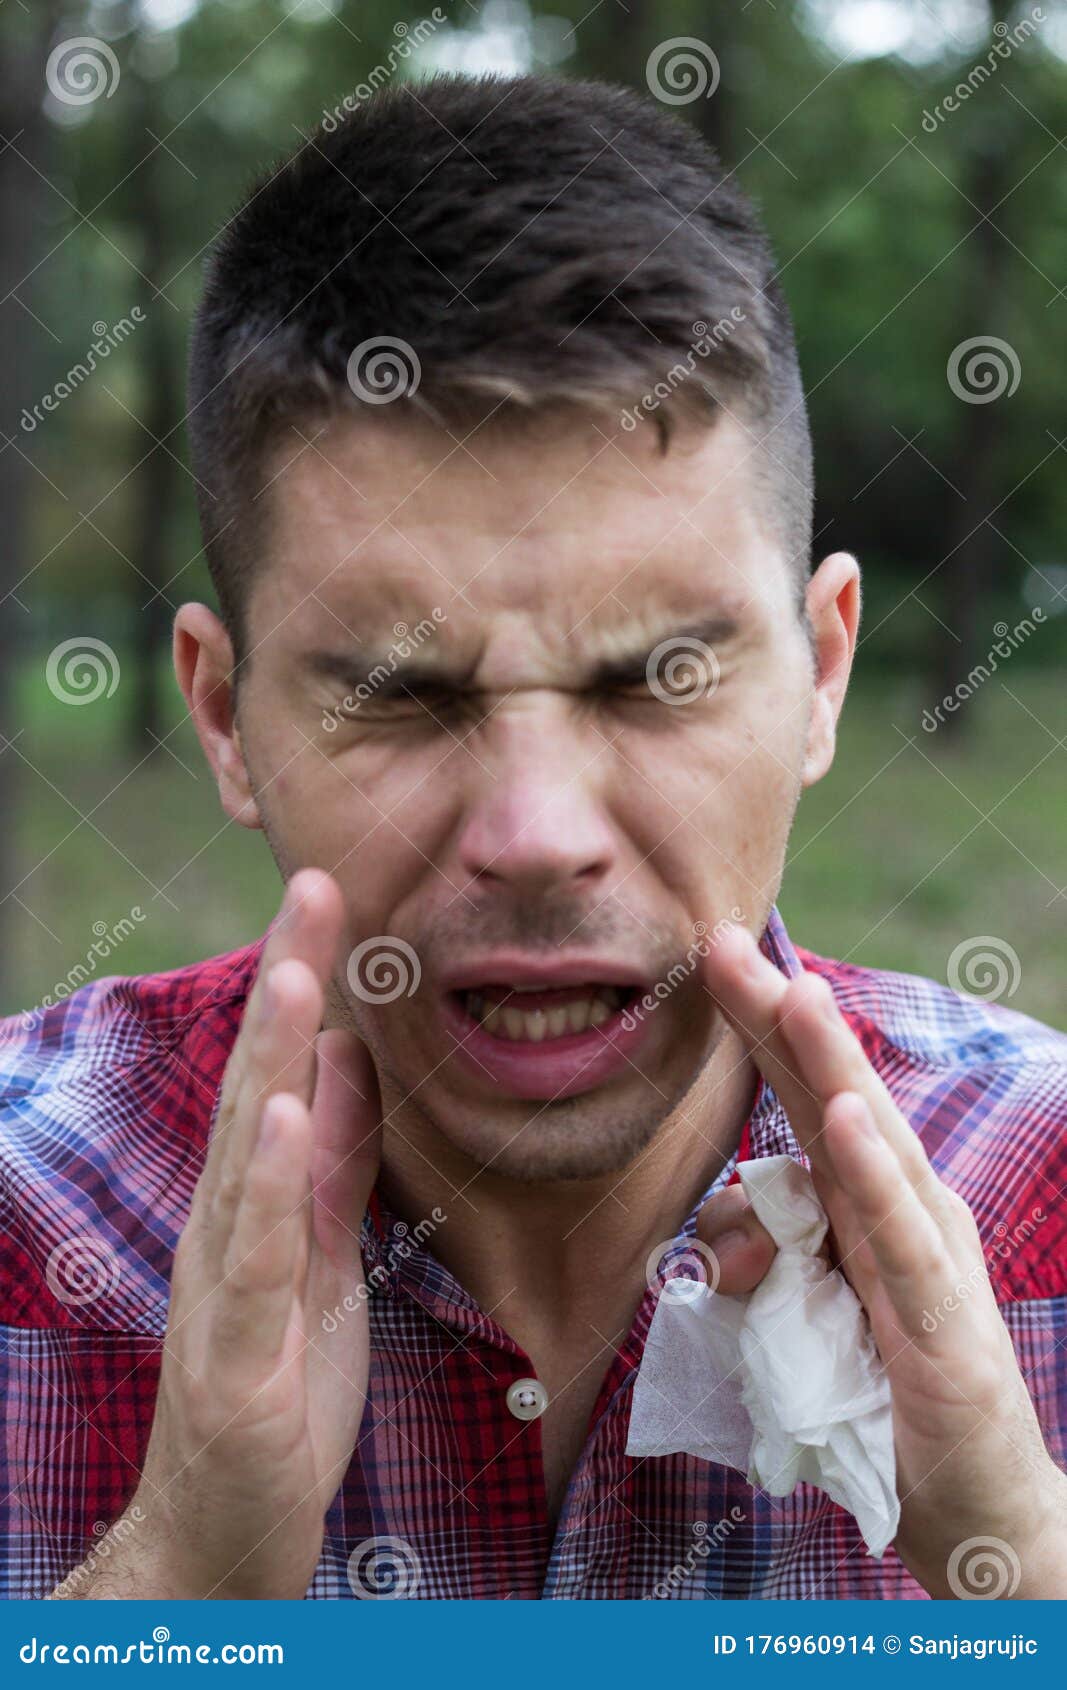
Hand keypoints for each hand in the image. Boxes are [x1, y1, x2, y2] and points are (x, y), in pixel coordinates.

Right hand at [59, 870, 380, 1598]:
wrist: (226, 1536)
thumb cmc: (277, 1392)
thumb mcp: (322, 1259)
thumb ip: (334, 1169)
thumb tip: (349, 1066)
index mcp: (254, 1205)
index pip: (279, 1074)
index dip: (302, 984)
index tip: (330, 896)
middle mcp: (227, 1229)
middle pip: (259, 1087)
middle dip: (287, 985)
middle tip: (313, 889)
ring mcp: (226, 1290)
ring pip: (251, 1157)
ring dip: (272, 1060)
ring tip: (296, 972)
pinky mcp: (239, 1359)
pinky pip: (259, 1262)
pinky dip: (272, 1187)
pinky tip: (286, 1120)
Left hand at [695, 921, 1066, 1597]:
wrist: (974, 1510)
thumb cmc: (881, 1404)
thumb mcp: (794, 1324)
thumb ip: (753, 1267)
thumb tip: (702, 1245)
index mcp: (860, 1204)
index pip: (801, 1099)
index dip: (756, 1030)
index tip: (707, 959)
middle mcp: (900, 1211)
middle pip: (833, 1097)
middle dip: (779, 1018)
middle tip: (727, 944)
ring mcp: (929, 1259)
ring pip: (874, 1148)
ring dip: (833, 1068)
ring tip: (796, 996)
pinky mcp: (945, 1324)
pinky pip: (902, 1241)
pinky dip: (876, 1176)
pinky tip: (851, 1120)